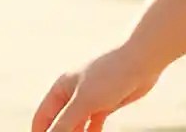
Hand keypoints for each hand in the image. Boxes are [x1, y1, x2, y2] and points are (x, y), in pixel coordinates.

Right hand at [31, 44, 162, 131]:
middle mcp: (73, 93)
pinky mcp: (106, 104)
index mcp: (61, 87)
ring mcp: (90, 99)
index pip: (42, 117)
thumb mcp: (84, 101)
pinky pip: (93, 124)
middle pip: (60, 123)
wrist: (143, 61)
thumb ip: (64, 123)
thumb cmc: (111, 75)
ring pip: (76, 125)